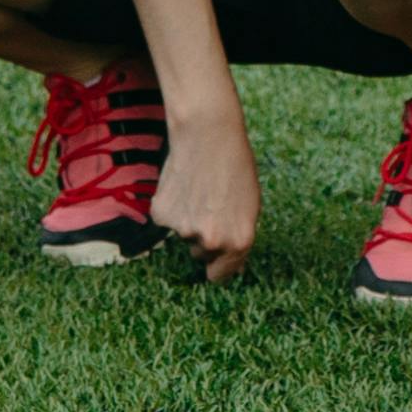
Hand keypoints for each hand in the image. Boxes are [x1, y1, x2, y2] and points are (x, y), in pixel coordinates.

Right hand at [145, 96, 258, 281]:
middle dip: (204, 238)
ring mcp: (184, 230)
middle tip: (211, 206)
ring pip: (183, 235)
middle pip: (200, 255)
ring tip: (199, 190)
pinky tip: (183, 185)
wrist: (208, 135)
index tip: (216, 259)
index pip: (221, 276)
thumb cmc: (235, 167)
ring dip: (188, 219)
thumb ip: (238, 238)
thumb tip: (230, 265)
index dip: (218, 266)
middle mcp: (211, 242)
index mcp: (238, 243)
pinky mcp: (161, 216)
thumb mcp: (250, 207)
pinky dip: (172, 207)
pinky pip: (167, 220)